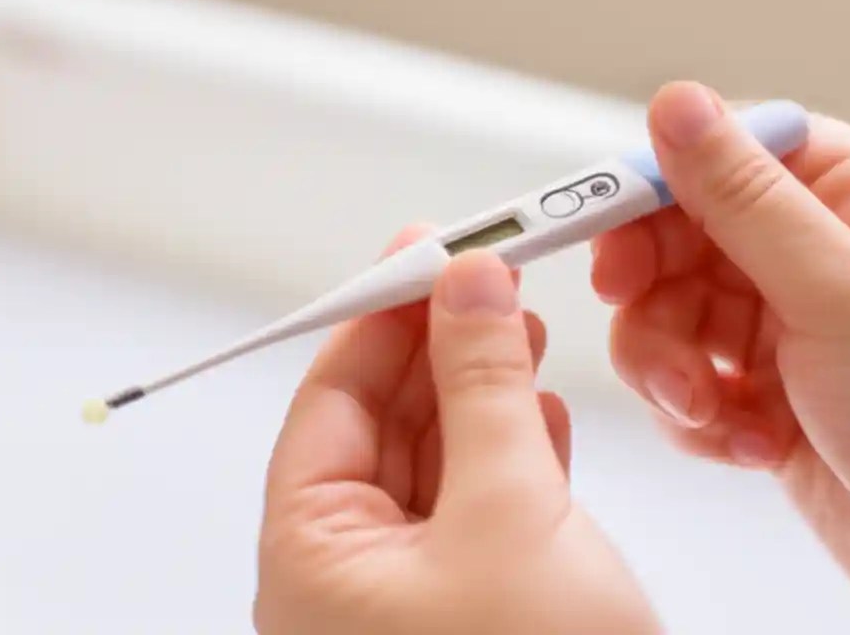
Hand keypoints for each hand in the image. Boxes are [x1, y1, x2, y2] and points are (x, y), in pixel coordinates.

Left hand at [255, 230, 658, 634]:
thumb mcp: (507, 509)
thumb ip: (485, 387)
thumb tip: (469, 285)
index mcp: (311, 557)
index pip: (331, 400)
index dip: (381, 315)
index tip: (428, 250)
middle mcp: (345, 575)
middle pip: (382, 422)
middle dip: (438, 345)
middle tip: (485, 273)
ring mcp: (408, 594)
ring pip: (434, 460)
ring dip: (482, 392)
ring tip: (520, 324)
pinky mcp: (472, 607)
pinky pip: (474, 507)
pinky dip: (508, 454)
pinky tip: (539, 410)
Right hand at [593, 82, 849, 631]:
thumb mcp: (843, 293)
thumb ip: (745, 200)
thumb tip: (677, 105)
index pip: (738, 156)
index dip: (661, 181)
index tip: (602, 217)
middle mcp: (825, 262)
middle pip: (688, 237)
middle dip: (653, 287)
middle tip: (633, 311)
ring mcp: (793, 334)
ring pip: (675, 316)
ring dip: (669, 363)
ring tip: (705, 409)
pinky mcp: (769, 402)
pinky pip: (690, 385)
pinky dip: (697, 416)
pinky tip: (744, 445)